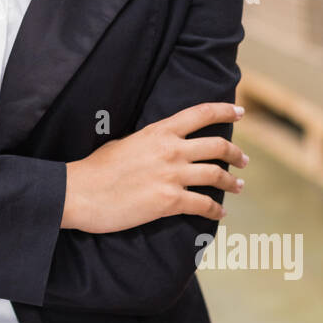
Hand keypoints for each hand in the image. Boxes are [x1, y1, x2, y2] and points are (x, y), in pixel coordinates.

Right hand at [61, 102, 247, 234]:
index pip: (200, 114)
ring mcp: (171, 175)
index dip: (225, 110)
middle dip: (235, 154)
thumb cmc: (95, 169)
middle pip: (216, 146)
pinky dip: (216, 210)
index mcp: (158, 131)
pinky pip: (204, 205)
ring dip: (232, 182)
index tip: (240, 112)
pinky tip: (221, 212)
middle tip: (243, 161)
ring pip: (216, 176)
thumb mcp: (124, 143)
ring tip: (239, 186)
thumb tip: (159, 148)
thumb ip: (148, 143)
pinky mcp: (169, 201)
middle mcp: (170, 149)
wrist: (79, 192)